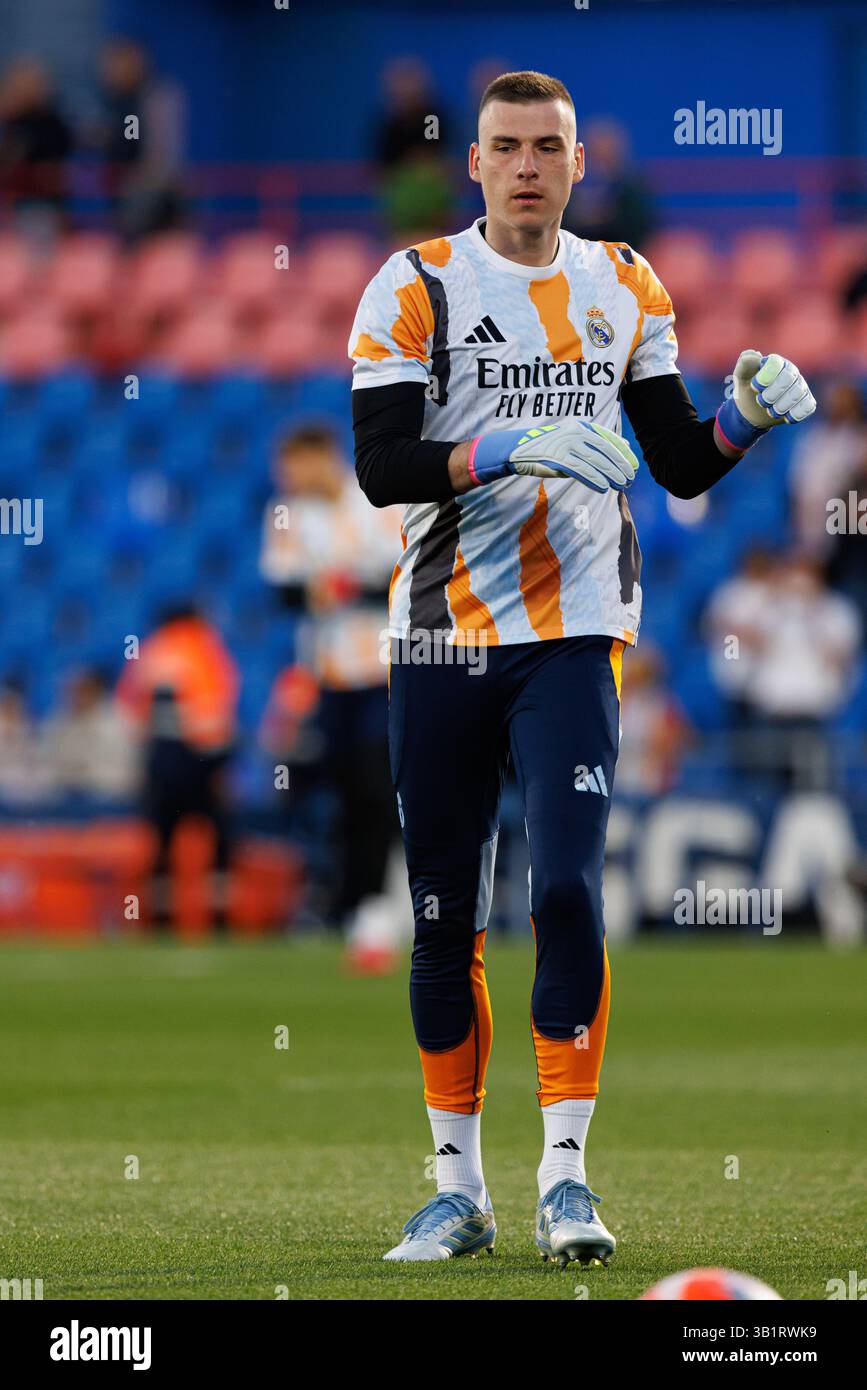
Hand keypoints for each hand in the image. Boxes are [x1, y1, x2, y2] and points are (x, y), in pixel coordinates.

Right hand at [467, 420, 638, 493]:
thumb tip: (619, 449)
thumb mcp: (570, 441)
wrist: (519, 449)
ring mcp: (567, 445)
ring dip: (611, 475)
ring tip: (621, 485)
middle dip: (620, 466)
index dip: (623, 453)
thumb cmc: (548, 447)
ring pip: (596, 461)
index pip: (608, 438)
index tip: (634, 465)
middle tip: (631, 478)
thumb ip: (591, 445)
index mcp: (581, 426)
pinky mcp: (559, 458)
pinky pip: (582, 470)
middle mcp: (576, 432)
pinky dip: (594, 479)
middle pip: (605, 451)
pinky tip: (603, 488)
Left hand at [716, 350, 815, 453]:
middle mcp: (792, 372)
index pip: (776, 363)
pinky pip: (807, 406)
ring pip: (798, 393)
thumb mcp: (740, 378)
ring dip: (781, 406)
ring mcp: (801, 387)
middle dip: (772, 393)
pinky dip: (795, 414)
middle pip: (789, 378)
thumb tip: (757, 355)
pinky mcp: (807, 402)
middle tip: (761, 401)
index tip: (754, 386)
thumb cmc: (748, 391)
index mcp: (776, 362)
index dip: (765, 376)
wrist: (753, 412)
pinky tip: (785, 417)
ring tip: (770, 411)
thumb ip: (744, 364)